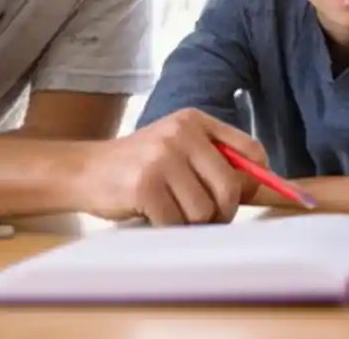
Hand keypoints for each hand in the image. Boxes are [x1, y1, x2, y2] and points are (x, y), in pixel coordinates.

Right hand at [76, 108, 267, 225]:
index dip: (257, 179)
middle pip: (230, 187)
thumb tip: (262, 186)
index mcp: (195, 120)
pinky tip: (155, 215)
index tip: (246, 195)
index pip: (249, 150)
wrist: (86, 170)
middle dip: (223, 212)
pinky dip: (169, 228)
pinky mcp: (145, 185)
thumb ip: (215, 160)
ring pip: (204, 210)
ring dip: (193, 223)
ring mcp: (162, 158)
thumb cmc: (141, 165)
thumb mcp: (178, 148)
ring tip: (175, 213)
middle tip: (209, 218)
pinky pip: (177, 222)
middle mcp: (181, 134)